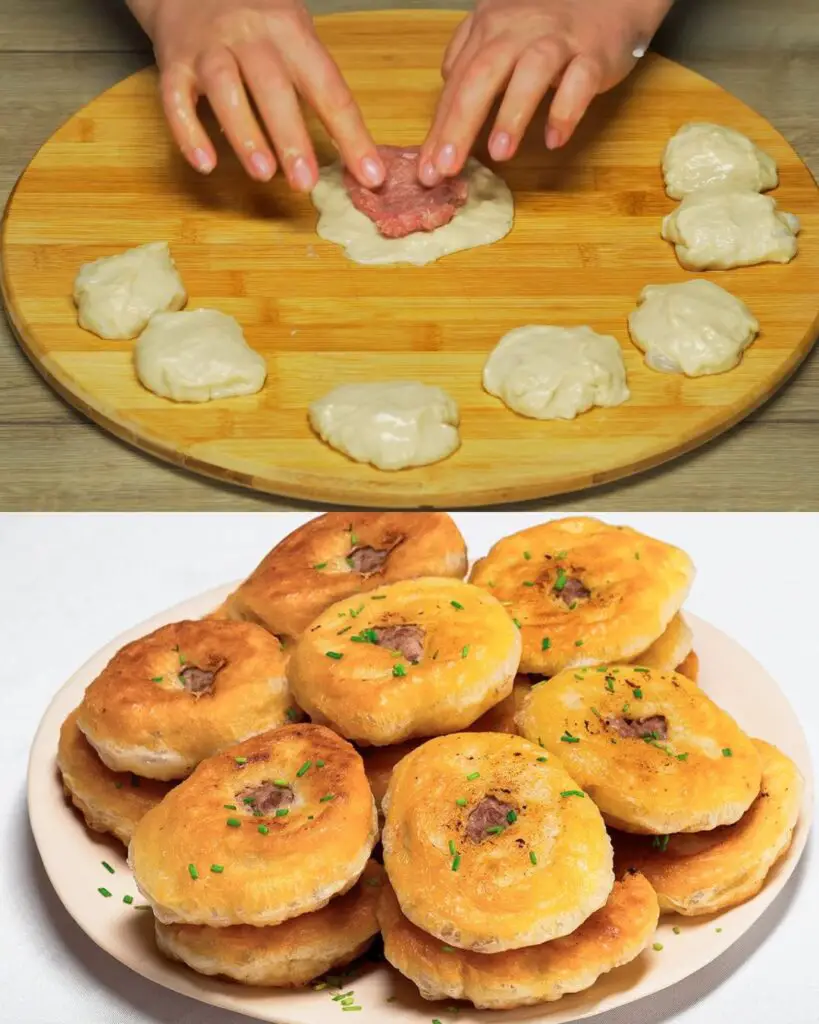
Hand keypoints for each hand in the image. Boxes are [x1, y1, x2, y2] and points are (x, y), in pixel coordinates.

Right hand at [131, 0, 383, 189]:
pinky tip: (205, 164)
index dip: (351, 135)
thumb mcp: (296, 38)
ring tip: (263, 174)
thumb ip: (320, 89)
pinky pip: (175, 99)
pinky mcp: (173, 64)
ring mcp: (208, 48)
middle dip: (291, 136)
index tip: (370, 175)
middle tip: (305, 182)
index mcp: (290, 30)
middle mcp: (249, 34)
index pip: (328, 87)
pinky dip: (189, 133)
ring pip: (224, 88)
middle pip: (272, 86)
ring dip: (244, 134)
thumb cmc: (256, 23)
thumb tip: (358, 157)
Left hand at [419, 0, 671, 183]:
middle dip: (461, 124)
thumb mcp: (501, 31)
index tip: (426, 169)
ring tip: (499, 155)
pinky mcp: (594, 54)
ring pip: (531, 73)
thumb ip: (468, 61)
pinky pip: (580, 82)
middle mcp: (519, 29)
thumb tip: (444, 103)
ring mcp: (558, 40)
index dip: (439, 127)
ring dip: (512, 114)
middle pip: (482, 75)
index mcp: (490, 27)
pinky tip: (554, 140)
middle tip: (446, 168)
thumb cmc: (549, 25)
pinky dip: (566, 110)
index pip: (457, 81)